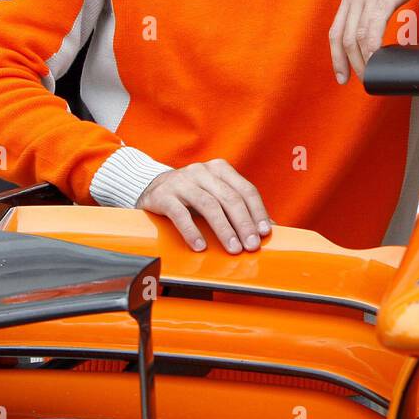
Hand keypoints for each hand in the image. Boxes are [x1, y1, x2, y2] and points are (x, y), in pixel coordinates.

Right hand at [137, 160, 270, 252]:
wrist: (151, 186)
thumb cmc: (192, 195)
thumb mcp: (217, 195)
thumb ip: (240, 208)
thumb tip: (268, 229)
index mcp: (220, 169)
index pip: (246, 190)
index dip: (257, 212)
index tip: (264, 232)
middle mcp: (202, 172)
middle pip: (230, 198)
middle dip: (243, 224)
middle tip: (251, 246)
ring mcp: (182, 182)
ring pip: (208, 206)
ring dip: (223, 230)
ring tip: (233, 248)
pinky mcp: (163, 195)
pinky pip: (180, 214)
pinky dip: (192, 231)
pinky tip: (200, 246)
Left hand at [329, 0, 418, 82]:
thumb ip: (376, 7)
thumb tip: (378, 32)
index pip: (336, 30)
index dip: (336, 56)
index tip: (342, 74)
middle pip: (343, 37)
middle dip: (347, 63)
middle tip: (357, 79)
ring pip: (356, 36)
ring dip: (361, 60)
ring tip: (369, 73)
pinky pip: (372, 28)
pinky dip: (372, 48)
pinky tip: (377, 58)